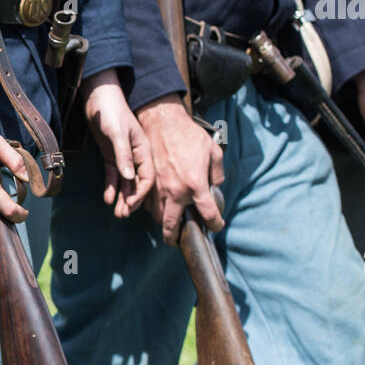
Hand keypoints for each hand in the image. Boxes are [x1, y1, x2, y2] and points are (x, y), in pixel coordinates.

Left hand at [83, 70, 153, 217]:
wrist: (99, 98)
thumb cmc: (112, 111)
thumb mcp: (118, 132)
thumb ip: (123, 155)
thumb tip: (129, 177)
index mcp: (143, 150)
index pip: (147, 176)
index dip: (141, 192)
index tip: (132, 205)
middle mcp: (136, 156)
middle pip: (137, 183)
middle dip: (131, 200)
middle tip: (124, 215)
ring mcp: (123, 157)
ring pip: (125, 182)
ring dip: (122, 197)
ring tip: (118, 213)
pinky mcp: (111, 156)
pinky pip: (113, 175)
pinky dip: (111, 187)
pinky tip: (108, 199)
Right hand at [136, 94, 224, 244]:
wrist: (162, 122)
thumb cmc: (188, 134)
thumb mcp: (213, 150)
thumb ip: (218, 172)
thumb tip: (215, 184)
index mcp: (195, 184)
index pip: (208, 214)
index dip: (215, 224)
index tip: (216, 226)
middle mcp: (175, 191)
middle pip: (172, 225)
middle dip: (174, 238)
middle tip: (178, 241)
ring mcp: (158, 188)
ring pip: (157, 216)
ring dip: (162, 223)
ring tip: (169, 224)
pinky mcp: (146, 182)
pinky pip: (147, 203)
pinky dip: (152, 209)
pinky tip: (158, 206)